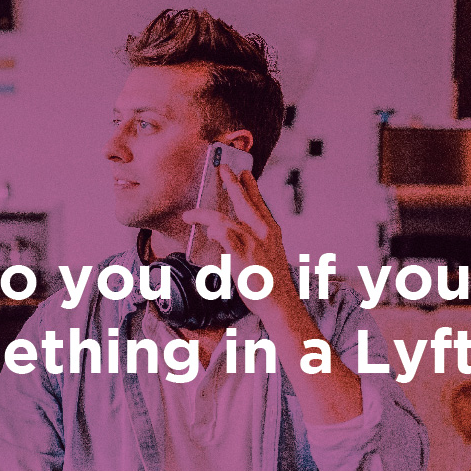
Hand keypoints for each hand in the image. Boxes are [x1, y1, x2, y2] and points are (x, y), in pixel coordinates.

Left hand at [182, 166, 295, 310]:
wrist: (280, 301)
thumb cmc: (271, 281)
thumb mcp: (270, 253)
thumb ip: (255, 240)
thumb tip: (233, 234)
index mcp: (271, 230)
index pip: (259, 203)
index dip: (251, 186)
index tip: (245, 172)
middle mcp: (263, 232)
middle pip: (244, 202)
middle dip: (232, 184)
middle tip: (222, 169)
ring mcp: (252, 244)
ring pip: (225, 220)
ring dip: (204, 215)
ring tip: (190, 214)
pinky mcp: (242, 258)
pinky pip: (226, 239)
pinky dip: (217, 232)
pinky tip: (209, 230)